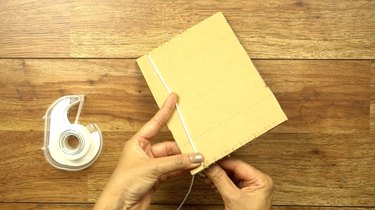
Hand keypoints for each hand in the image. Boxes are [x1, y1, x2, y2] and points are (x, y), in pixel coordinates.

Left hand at [94, 93, 203, 209]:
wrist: (120, 206)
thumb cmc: (123, 184)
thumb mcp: (151, 168)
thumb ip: (175, 162)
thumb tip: (194, 156)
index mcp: (137, 143)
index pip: (155, 123)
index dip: (165, 110)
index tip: (173, 98)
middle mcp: (144, 152)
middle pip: (168, 145)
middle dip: (182, 147)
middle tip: (196, 144)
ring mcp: (151, 165)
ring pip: (172, 158)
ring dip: (183, 159)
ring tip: (197, 158)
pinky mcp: (156, 177)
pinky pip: (172, 169)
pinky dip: (181, 169)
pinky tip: (191, 167)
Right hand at [204, 158, 272, 209]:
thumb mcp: (232, 198)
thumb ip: (220, 180)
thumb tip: (210, 166)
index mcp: (261, 180)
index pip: (238, 165)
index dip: (222, 162)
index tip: (209, 160)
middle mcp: (258, 182)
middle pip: (234, 169)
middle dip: (219, 170)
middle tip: (206, 167)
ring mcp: (251, 188)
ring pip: (231, 176)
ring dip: (218, 176)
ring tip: (206, 175)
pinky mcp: (244, 193)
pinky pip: (231, 183)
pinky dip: (220, 183)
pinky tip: (211, 182)